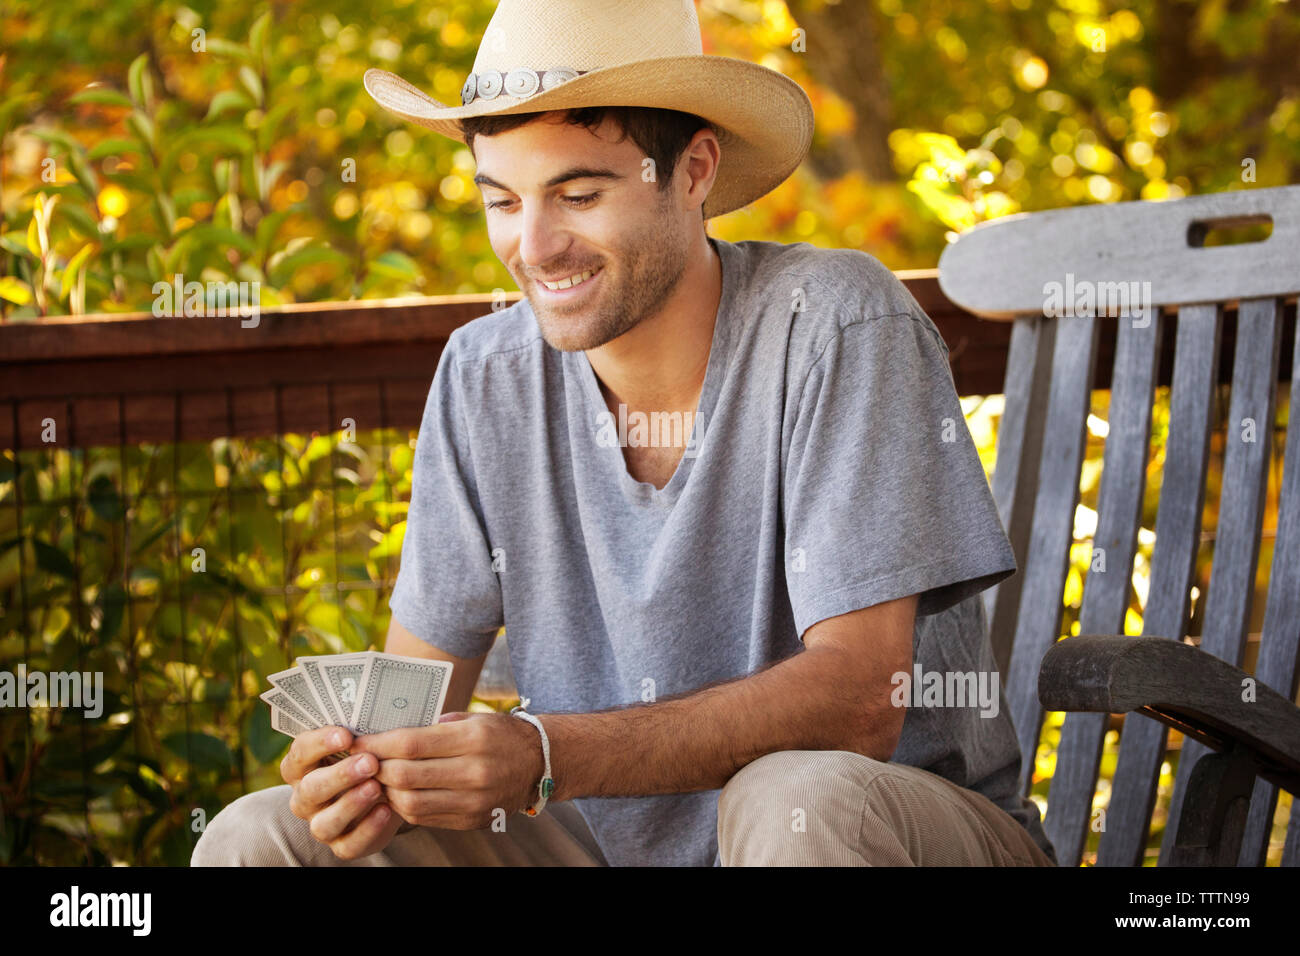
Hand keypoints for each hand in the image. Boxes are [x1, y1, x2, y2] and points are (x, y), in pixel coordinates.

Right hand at [281, 726, 404, 859]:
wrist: (386, 794)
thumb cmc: (369, 758)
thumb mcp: (365, 742)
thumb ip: (366, 730)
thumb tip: (387, 712)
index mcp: (303, 766)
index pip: (300, 752)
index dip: (320, 743)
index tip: (346, 734)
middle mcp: (305, 797)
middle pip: (310, 788)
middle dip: (340, 775)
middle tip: (369, 762)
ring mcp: (321, 823)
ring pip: (324, 822)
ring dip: (351, 803)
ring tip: (377, 787)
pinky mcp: (341, 845)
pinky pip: (349, 844)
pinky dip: (368, 829)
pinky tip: (387, 811)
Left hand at [352, 712, 544, 829]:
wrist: (539, 764)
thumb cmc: (500, 734)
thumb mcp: (473, 718)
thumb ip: (433, 726)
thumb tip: (388, 732)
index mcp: (472, 738)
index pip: (411, 743)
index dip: (377, 744)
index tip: (357, 741)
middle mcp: (474, 771)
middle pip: (405, 775)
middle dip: (376, 768)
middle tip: (362, 761)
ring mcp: (473, 800)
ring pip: (410, 802)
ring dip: (386, 792)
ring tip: (377, 779)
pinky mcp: (471, 820)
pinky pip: (425, 817)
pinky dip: (404, 806)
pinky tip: (398, 793)